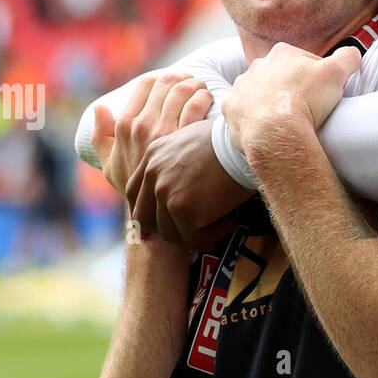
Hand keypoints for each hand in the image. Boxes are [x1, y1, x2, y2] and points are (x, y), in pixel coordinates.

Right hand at [92, 72, 212, 214]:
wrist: (157, 211)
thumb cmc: (134, 189)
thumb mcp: (110, 165)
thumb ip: (101, 137)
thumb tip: (100, 108)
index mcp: (124, 126)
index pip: (145, 85)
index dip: (161, 78)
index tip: (172, 80)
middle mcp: (142, 125)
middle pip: (166, 83)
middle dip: (181, 78)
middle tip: (191, 81)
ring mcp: (163, 132)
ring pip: (181, 91)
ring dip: (194, 84)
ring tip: (201, 89)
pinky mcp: (184, 140)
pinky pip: (195, 107)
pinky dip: (203, 97)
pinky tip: (207, 99)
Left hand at [127, 118, 251, 249]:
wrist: (243, 144)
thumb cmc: (230, 140)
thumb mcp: (193, 140)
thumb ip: (179, 162)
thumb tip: (186, 183)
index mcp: (154, 155)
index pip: (135, 191)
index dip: (145, 212)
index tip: (153, 227)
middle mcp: (153, 173)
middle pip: (144, 217)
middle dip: (165, 230)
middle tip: (190, 234)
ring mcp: (165, 192)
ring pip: (168, 232)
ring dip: (194, 234)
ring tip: (220, 225)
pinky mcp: (182, 208)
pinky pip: (192, 237)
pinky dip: (213, 234)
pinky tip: (229, 223)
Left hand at [223, 40, 360, 158]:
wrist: (276, 132)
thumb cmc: (307, 101)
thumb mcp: (337, 73)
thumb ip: (347, 57)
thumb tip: (351, 54)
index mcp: (282, 53)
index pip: (304, 61)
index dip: (316, 77)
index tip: (323, 93)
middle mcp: (257, 66)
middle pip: (279, 76)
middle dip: (290, 88)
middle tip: (305, 108)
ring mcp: (241, 88)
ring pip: (258, 93)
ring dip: (268, 103)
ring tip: (284, 121)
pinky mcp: (231, 110)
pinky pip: (241, 112)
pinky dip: (252, 119)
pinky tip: (264, 129)